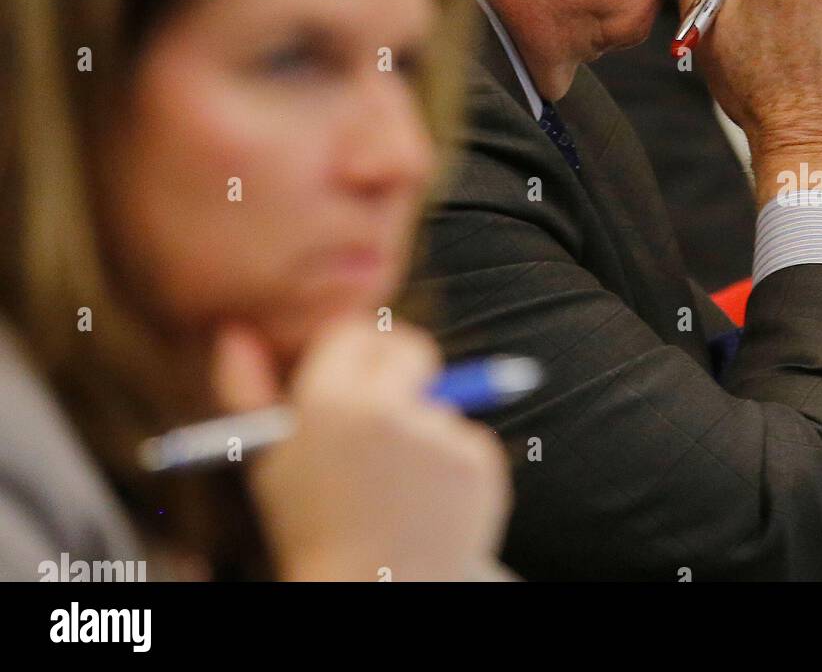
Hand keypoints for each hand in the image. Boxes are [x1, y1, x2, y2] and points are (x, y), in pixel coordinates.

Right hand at [212, 317, 511, 580]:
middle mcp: (387, 407)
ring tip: (396, 487)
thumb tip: (234, 335)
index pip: (355, 332)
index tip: (361, 368)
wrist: (369, 600)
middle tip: (392, 403)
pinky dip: (453, 464)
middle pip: (410, 348)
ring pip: (439, 401)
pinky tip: (425, 503)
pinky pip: (467, 440)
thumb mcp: (269, 464)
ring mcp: (438, 433)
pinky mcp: (477, 461)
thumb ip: (246, 392)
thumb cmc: (310, 531)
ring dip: (424, 427)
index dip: (359, 352)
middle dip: (404, 369)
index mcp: (328, 400)